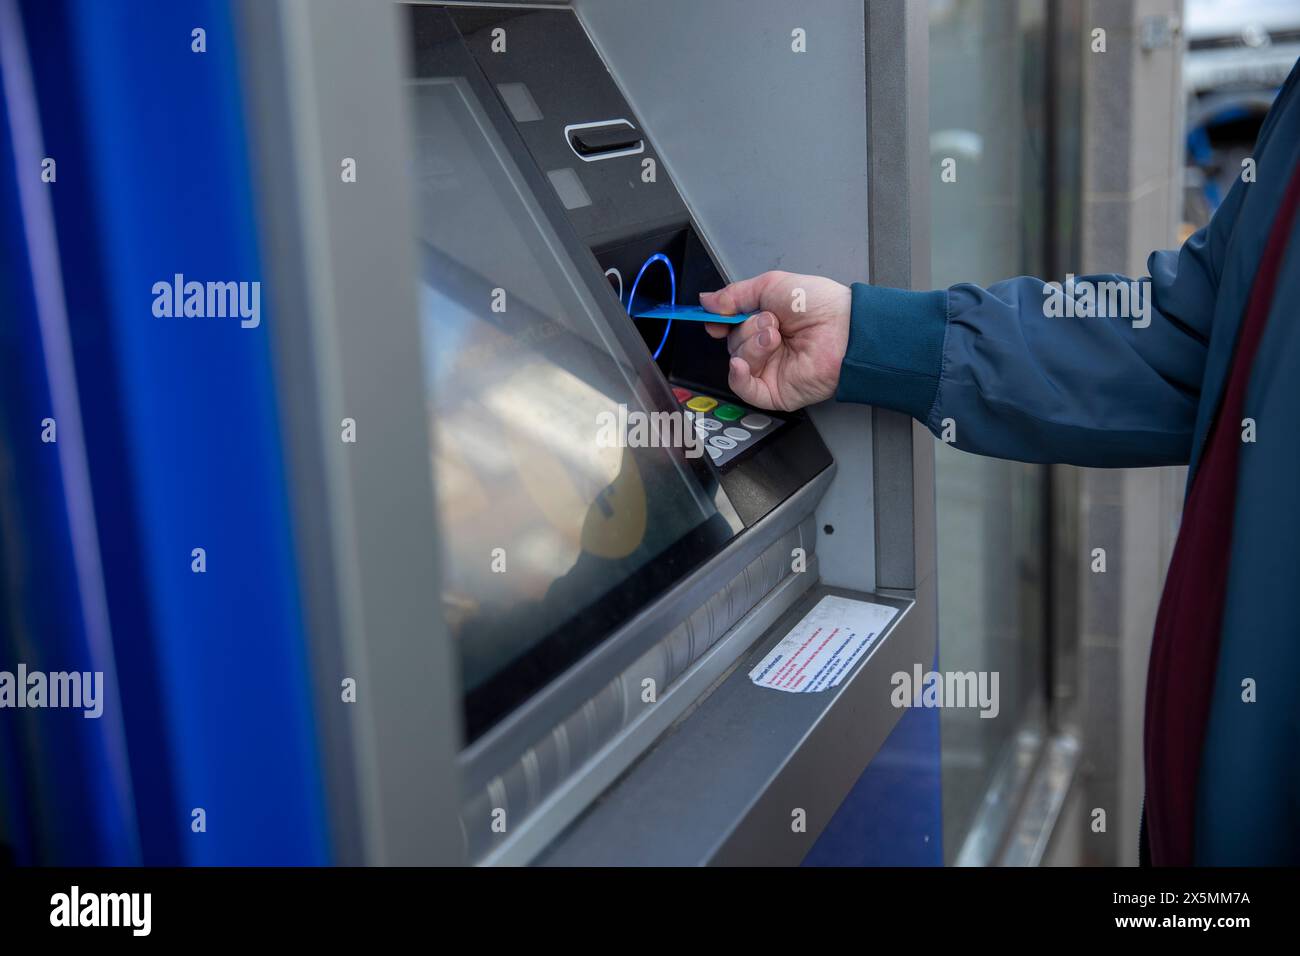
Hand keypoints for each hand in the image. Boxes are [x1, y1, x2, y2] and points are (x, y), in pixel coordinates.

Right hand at [700, 271, 850, 411]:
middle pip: (733, 342)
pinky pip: (744, 389)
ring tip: (775, 336)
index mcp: (765, 320)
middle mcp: (767, 346)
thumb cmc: (820, 305)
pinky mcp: (775, 391)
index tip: (716, 319)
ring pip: (738, 361)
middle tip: (770, 322)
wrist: (844, 329)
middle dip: (747, 329)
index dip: (720, 322)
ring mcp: (770, 369)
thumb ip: (735, 294)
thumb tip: (708, 301)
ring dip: (752, 346)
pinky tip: (740, 364)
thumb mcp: (771, 285)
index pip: (730, 325)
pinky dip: (738, 376)